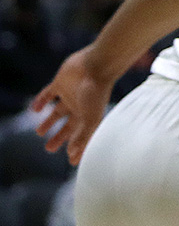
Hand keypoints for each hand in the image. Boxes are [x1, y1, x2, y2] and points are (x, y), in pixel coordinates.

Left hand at [31, 49, 114, 164]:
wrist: (95, 66)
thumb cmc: (97, 93)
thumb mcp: (91, 118)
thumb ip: (83, 136)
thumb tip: (73, 155)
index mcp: (89, 116)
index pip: (81, 136)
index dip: (77, 147)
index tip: (71, 159)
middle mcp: (80, 107)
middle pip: (68, 126)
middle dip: (60, 138)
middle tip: (49, 149)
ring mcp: (70, 95)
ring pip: (57, 112)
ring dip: (49, 123)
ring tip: (39, 133)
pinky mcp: (60, 84)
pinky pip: (48, 94)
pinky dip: (41, 101)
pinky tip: (35, 109)